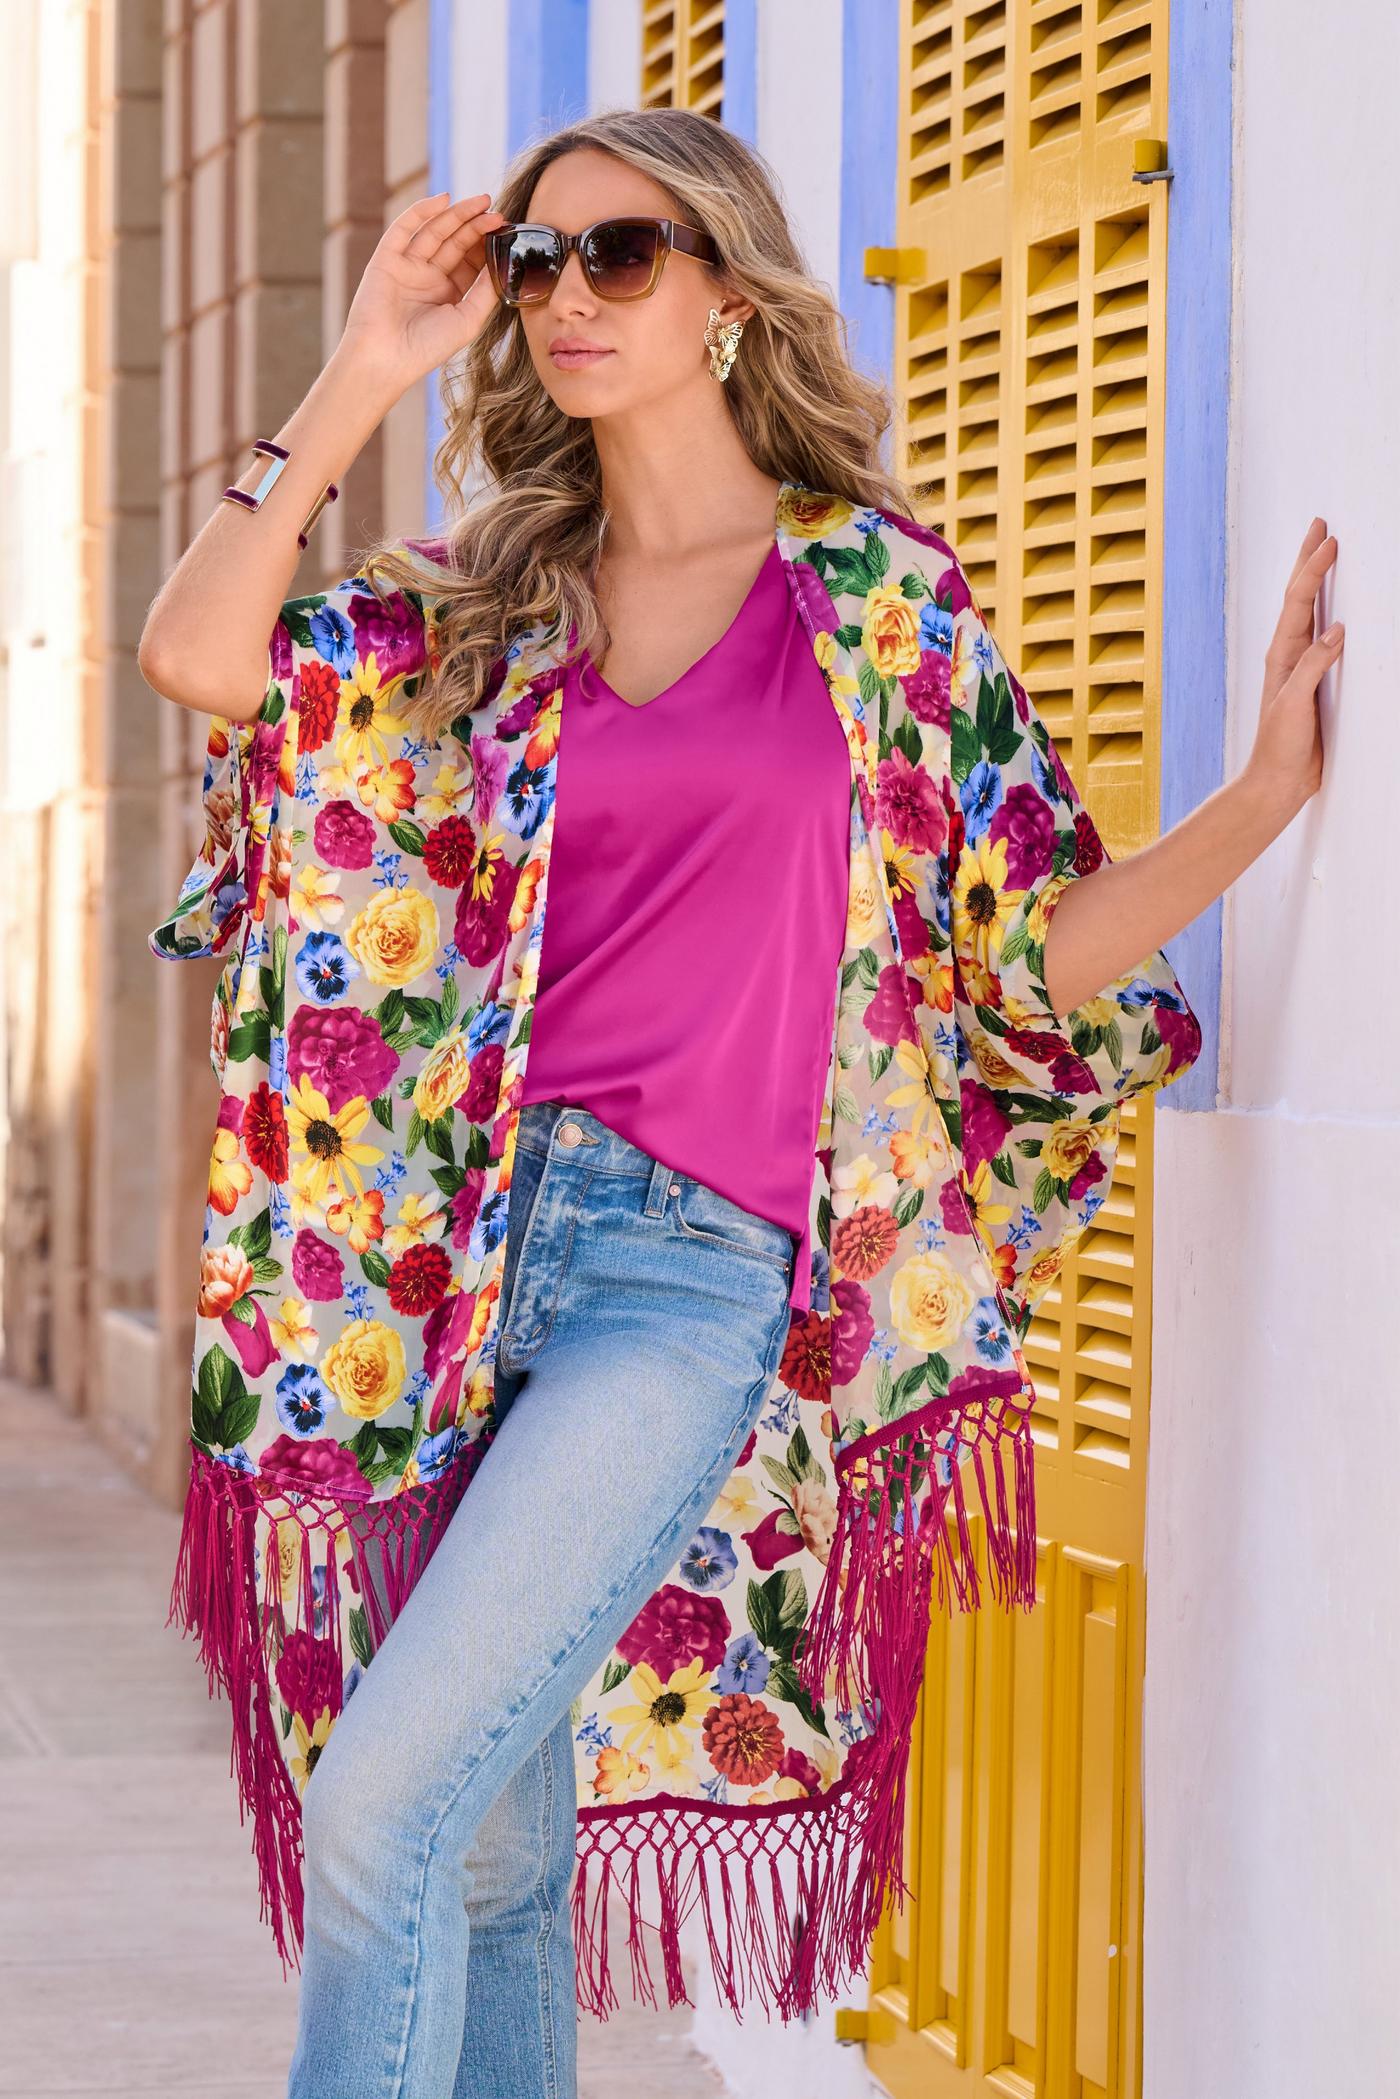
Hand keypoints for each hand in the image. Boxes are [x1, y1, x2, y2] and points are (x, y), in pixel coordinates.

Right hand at [335, 190, 508, 396]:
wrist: (386, 358)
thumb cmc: (428, 347)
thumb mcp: (468, 320)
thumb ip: (485, 291)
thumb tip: (502, 262)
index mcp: (449, 294)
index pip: (471, 262)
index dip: (488, 245)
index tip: (507, 232)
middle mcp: (429, 277)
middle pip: (456, 242)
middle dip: (476, 226)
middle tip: (497, 213)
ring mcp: (408, 266)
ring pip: (435, 231)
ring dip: (457, 215)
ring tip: (481, 202)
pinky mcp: (387, 258)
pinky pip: (405, 228)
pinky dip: (422, 211)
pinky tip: (444, 199)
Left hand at [1240, 517, 1343, 823]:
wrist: (1276, 781)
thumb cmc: (1280, 746)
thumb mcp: (1295, 704)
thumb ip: (1313, 666)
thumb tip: (1337, 628)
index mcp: (1282, 654)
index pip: (1300, 601)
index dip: (1314, 569)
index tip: (1331, 540)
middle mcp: (1289, 654)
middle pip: (1301, 596)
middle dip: (1309, 560)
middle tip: (1320, 525)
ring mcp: (1301, 666)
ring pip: (1310, 612)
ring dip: (1318, 581)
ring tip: (1325, 553)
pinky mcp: (1313, 682)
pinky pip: (1323, 637)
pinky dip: (1330, 613)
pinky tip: (1339, 610)